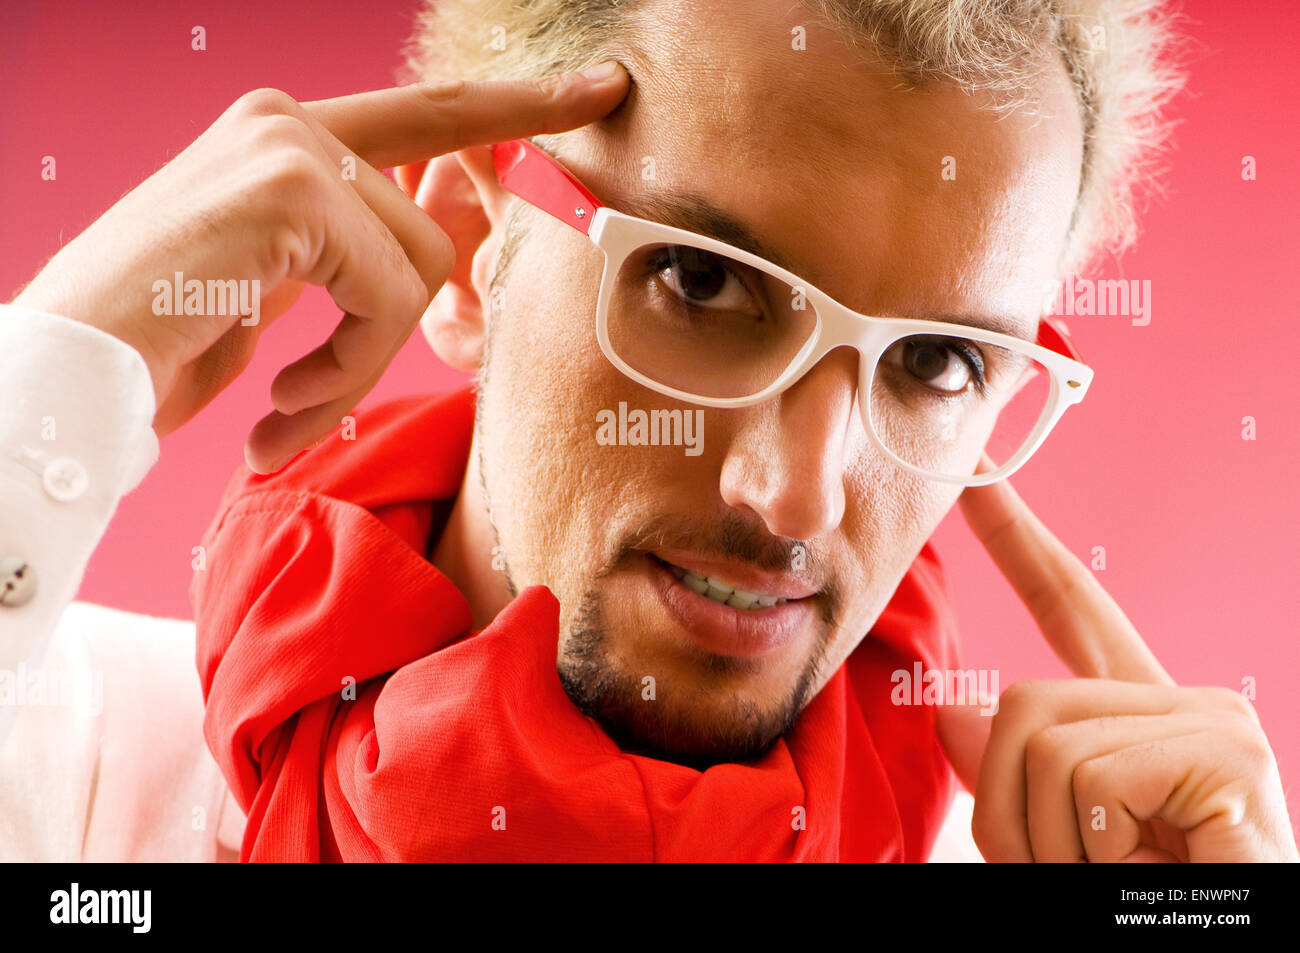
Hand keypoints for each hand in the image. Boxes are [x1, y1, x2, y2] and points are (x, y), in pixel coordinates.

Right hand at [11, 64, 628, 472]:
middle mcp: (290, 121)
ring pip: (416, 272)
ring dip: (356, 364)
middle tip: (310, 396)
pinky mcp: (292, 189)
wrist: (65, 377)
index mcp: (288, 136)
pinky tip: (277, 405)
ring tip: (284, 407)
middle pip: (432, 229)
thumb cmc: (161, 343)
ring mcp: (290, 145)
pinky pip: (387, 300)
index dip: (518, 107)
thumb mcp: (273, 287)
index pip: (429, 114)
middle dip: (396, 328)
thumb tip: (438, 254)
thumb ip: (348, 254)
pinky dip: (345, 370)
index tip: (599, 89)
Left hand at [934, 455, 1298, 861]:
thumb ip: (1010, 774)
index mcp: (1144, 717)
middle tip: (1073, 867)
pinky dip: (1090, 848)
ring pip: (1041, 739)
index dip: (1016, 541)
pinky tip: (1152, 871)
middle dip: (1009, 806)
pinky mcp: (1229, 754)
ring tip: (1120, 875)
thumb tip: (952, 713)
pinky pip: (1086, 775)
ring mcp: (1216, 723)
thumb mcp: (1061, 836)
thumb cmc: (1154, 898)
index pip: (1071, 607)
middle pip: (1021, 700)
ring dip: (1048, 841)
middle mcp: (1187, 702)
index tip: (974, 480)